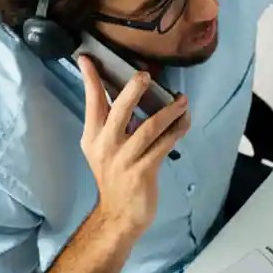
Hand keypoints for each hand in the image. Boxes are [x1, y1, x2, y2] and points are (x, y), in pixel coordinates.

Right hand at [77, 55, 189, 236]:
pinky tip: (185, 120)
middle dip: (133, 91)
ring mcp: (125, 159)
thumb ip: (109, 126)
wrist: (120, 213)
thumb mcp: (101, 150)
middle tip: (145, 74)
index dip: (90, 80)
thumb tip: (129, 95)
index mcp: (92, 137)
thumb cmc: (114, 176)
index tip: (87, 58)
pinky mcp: (143, 171)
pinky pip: (165, 145)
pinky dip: (177, 131)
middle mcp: (106, 146)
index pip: (91, 103)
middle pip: (119, 111)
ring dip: (169, 111)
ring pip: (149, 128)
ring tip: (182, 100)